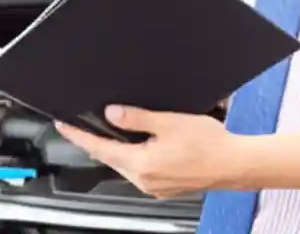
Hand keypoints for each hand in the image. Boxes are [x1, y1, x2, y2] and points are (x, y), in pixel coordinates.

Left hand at [55, 104, 244, 198]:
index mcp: (141, 164)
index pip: (98, 148)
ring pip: (125, 165)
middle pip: (110, 158)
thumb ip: (137, 118)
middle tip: (84, 124)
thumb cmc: (209, 144)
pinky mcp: (166, 186)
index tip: (63, 125)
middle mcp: (144, 180)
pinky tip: (140, 145)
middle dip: (96, 141)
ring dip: (117, 149)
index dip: (78, 135)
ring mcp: (155, 186)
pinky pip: (141, 170)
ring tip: (111, 131)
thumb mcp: (169, 122)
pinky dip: (134, 157)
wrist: (236, 163)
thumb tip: (112, 112)